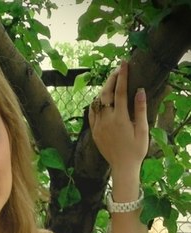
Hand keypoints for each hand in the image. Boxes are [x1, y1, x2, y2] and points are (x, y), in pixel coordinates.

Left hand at [89, 60, 148, 174]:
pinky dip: (95, 104)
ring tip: (111, 84)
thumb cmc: (136, 150)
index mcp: (120, 119)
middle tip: (118, 70)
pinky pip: (91, 114)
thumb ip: (140, 110)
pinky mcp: (94, 133)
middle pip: (105, 94)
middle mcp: (106, 121)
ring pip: (96, 103)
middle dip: (111, 80)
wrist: (122, 168)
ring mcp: (98, 127)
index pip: (119, 92)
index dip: (122, 76)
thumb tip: (140, 90)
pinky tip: (100, 100)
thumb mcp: (142, 130)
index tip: (123, 64)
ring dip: (103, 91)